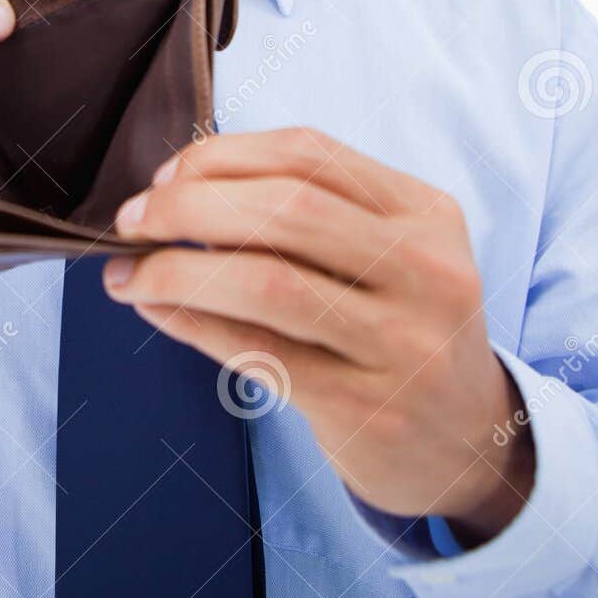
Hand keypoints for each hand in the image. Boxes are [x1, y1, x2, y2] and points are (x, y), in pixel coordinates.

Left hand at [104, 127, 533, 541]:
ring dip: (177, 270)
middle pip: (287, 209)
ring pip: (267, 282)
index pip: (308, 154)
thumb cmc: (400, 329)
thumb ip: (307, 214)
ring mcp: (400, 342)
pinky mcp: (366, 407)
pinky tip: (157, 311)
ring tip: (128, 274)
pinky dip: (193, 323)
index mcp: (423, 212)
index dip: (222, 156)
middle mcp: (422, 269)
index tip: (165, 177)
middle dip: (190, 206)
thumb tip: (177, 188)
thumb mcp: (387, 253)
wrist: (469, 443)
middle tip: (132, 221)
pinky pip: (259, 351)